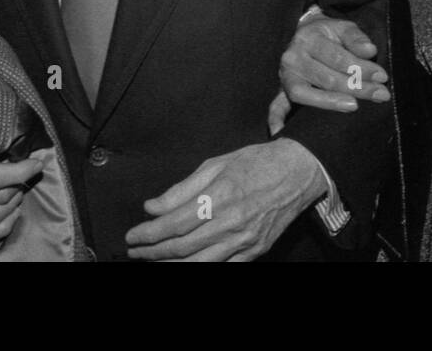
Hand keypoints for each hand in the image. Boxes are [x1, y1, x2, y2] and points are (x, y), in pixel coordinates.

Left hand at [125, 139, 328, 260]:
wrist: (298, 171)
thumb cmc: (257, 162)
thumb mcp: (217, 164)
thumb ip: (182, 188)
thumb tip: (153, 207)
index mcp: (220, 196)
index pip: (174, 223)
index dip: (149, 233)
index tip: (133, 236)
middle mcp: (231, 222)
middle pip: (182, 246)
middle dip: (153, 252)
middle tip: (136, 251)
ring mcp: (244, 240)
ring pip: (199, 263)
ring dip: (171, 265)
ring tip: (153, 262)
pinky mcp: (255, 251)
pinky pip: (223, 267)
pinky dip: (201, 269)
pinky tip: (185, 265)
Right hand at [280, 13, 387, 112]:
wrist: (304, 35)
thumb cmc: (328, 35)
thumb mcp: (343, 28)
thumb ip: (356, 38)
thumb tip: (369, 50)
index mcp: (308, 39)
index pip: (337, 57)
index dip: (361, 68)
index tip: (382, 77)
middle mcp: (292, 57)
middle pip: (325, 78)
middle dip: (356, 87)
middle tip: (380, 95)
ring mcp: (285, 76)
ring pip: (304, 94)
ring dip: (330, 102)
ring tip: (354, 106)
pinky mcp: (281, 90)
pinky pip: (276, 106)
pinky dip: (276, 119)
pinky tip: (280, 132)